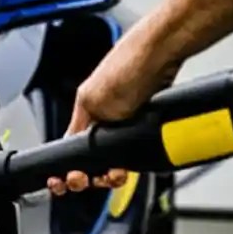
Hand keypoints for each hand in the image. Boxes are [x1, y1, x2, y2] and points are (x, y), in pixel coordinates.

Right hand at [47, 27, 180, 195]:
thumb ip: (84, 130)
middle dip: (92, 173)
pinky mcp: (147, 118)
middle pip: (93, 158)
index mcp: (84, 112)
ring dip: (114, 169)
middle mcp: (103, 116)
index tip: (67, 181)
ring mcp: (126, 118)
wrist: (164, 52)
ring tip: (116, 174)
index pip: (70, 148)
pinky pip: (136, 147)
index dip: (68, 166)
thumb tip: (80, 156)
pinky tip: (135, 162)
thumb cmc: (129, 64)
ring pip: (115, 156)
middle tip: (96, 179)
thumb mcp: (96, 103)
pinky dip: (135, 157)